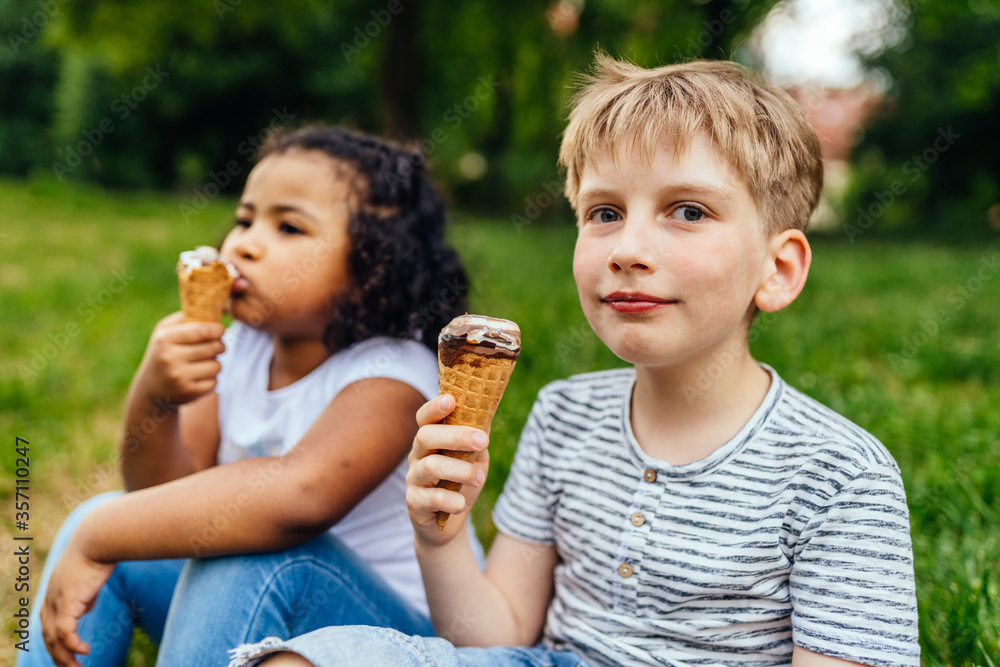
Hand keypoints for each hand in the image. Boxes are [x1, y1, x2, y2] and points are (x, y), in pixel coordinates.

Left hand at [40, 538, 116, 666]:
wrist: (99, 537)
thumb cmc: (99, 550)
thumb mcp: (89, 575)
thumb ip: (85, 593)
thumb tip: (86, 606)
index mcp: (54, 591)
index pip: (48, 623)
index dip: (55, 640)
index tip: (65, 654)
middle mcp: (51, 597)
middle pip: (48, 634)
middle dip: (57, 655)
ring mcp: (57, 600)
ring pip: (54, 638)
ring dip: (64, 656)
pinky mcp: (69, 602)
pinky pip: (66, 632)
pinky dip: (73, 645)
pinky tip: (85, 651)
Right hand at [135, 312, 225, 404]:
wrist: (151, 389)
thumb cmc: (163, 353)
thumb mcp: (165, 332)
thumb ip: (184, 318)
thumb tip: (212, 309)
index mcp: (165, 339)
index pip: (202, 331)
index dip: (217, 329)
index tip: (220, 330)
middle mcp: (170, 358)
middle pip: (213, 348)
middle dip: (219, 346)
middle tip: (214, 347)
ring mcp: (179, 377)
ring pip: (217, 365)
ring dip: (215, 363)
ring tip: (204, 363)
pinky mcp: (188, 392)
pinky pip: (215, 382)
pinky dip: (211, 379)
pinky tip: (199, 377)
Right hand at [405, 394, 489, 545]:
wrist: (450, 521)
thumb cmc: (461, 482)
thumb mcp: (474, 458)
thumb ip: (477, 439)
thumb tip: (485, 416)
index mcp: (431, 440)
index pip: (425, 418)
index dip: (435, 407)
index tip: (451, 400)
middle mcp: (417, 456)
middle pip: (425, 436)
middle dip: (455, 436)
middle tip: (483, 441)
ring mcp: (413, 479)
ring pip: (430, 467)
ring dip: (460, 471)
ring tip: (479, 479)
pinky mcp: (414, 503)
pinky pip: (430, 498)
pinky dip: (450, 499)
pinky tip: (461, 503)